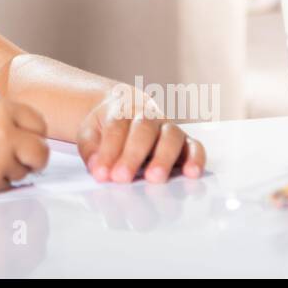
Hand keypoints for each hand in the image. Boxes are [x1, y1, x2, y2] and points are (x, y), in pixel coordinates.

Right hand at [0, 97, 49, 193]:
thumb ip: (0, 121)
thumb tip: (28, 139)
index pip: (37, 122)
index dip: (32, 132)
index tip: (26, 138)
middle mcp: (3, 133)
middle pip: (40, 151)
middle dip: (34, 157)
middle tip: (21, 159)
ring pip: (22, 172)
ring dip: (8, 171)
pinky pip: (4, 187)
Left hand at [76, 86, 205, 183]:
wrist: (125, 109)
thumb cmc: (107, 125)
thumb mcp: (90, 132)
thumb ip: (90, 149)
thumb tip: (97, 167)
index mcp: (123, 111)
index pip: (116, 128)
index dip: (109, 151)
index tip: (101, 173)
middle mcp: (149, 117)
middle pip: (144, 131)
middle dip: (132, 156)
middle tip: (122, 178)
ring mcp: (168, 128)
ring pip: (171, 137)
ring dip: (163, 158)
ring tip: (154, 178)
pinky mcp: (185, 143)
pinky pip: (195, 147)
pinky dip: (196, 159)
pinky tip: (192, 173)